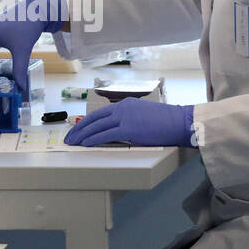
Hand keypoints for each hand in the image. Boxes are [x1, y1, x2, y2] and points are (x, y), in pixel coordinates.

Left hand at [64, 98, 196, 147]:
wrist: (179, 121)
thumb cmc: (166, 122)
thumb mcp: (143, 116)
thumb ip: (129, 120)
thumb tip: (118, 131)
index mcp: (125, 104)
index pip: (100, 114)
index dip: (86, 122)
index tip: (77, 129)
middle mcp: (122, 108)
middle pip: (93, 119)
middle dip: (78, 129)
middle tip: (69, 137)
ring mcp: (124, 117)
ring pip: (96, 127)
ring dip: (82, 135)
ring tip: (72, 143)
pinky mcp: (128, 128)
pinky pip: (105, 135)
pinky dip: (92, 140)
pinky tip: (84, 144)